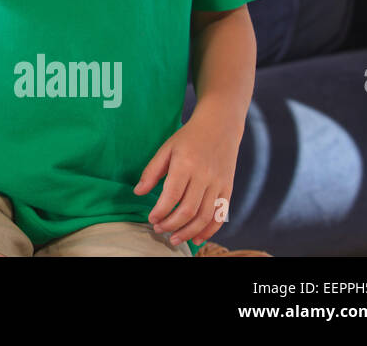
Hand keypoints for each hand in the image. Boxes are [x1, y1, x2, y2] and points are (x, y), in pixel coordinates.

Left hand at [133, 112, 242, 245]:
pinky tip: (196, 238)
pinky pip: (220, 215)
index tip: (151, 218)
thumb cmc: (188, 138)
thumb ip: (152, 171)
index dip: (161, 211)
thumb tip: (138, 192)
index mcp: (186, 164)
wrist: (220, 127)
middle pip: (188, 210)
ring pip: (204, 216)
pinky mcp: (228, 189)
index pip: (172, 195)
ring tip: (174, 238)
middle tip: (158, 229)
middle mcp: (204, 176)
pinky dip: (209, 230)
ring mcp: (219, 184)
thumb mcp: (166, 148)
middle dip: (171, 224)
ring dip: (188, 232)